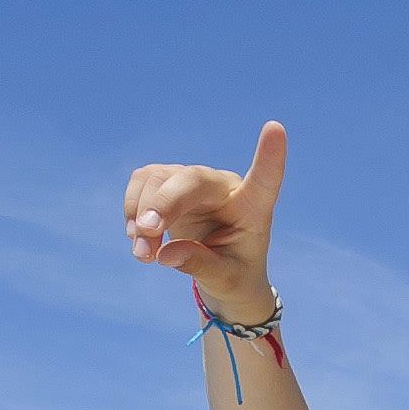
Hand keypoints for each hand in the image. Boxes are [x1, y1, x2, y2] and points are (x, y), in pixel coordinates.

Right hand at [126, 123, 286, 313]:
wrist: (222, 273)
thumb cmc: (234, 274)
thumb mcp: (225, 281)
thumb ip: (200, 265)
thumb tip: (165, 254)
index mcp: (253, 207)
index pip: (265, 178)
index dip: (269, 155)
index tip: (276, 128)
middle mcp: (224, 186)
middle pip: (191, 179)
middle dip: (164, 203)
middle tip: (147, 236)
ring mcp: (195, 182)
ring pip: (159, 177)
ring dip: (141, 214)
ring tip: (143, 255)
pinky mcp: (171, 183)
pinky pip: (143, 180)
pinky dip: (132, 207)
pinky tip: (137, 236)